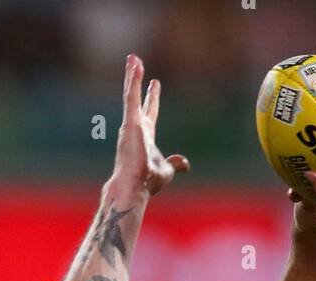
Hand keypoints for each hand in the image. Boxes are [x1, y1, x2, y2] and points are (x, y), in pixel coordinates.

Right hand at [111, 54, 189, 197]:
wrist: (134, 187)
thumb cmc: (147, 182)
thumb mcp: (167, 170)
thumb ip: (175, 163)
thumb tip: (185, 164)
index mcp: (146, 138)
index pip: (150, 113)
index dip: (152, 99)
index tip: (155, 85)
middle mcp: (137, 129)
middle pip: (138, 99)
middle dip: (138, 82)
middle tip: (138, 65)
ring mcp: (132, 124)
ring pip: (132, 94)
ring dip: (132, 75)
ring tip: (133, 58)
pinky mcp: (130, 122)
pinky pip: (131, 96)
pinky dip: (133, 80)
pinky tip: (135, 65)